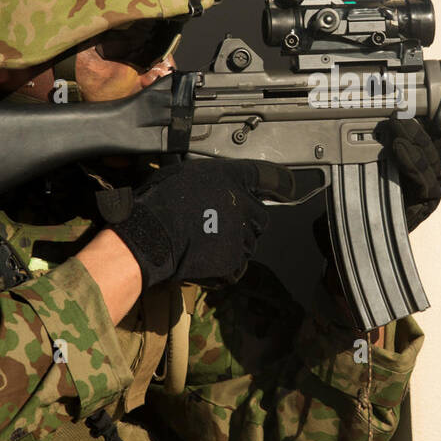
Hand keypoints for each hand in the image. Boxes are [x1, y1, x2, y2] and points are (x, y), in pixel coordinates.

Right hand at [109, 159, 295, 286]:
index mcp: (230, 178)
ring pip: (250, 242)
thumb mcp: (183, 174)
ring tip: (206, 243)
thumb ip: (208, 179)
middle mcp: (243, 204)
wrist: (150, 237)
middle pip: (260, 216)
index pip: (268, 177)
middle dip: (247, 222)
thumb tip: (212, 183)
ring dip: (236, 244)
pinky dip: (226, 266)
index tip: (289, 188)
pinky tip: (206, 259)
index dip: (281, 183)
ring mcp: (241, 234)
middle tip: (221, 225)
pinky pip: (238, 265)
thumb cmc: (158, 204)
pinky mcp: (235, 260)